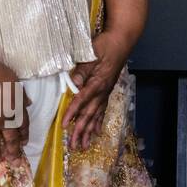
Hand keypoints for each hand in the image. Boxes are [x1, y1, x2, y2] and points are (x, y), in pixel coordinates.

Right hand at [0, 88, 30, 162]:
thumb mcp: (14, 80)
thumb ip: (20, 94)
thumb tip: (28, 103)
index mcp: (16, 108)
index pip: (23, 125)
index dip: (24, 135)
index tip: (24, 143)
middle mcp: (5, 119)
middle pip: (11, 139)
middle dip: (13, 152)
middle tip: (15, 163)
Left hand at [61, 27, 132, 150]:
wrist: (122, 41)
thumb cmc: (105, 45)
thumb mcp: (91, 54)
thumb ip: (81, 70)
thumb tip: (72, 84)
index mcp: (97, 82)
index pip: (81, 101)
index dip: (72, 113)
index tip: (64, 126)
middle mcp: (102, 91)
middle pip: (89, 115)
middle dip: (80, 131)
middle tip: (73, 145)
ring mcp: (105, 93)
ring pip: (96, 116)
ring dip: (89, 132)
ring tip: (84, 146)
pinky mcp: (107, 92)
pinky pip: (102, 111)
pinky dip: (98, 123)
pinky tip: (95, 132)